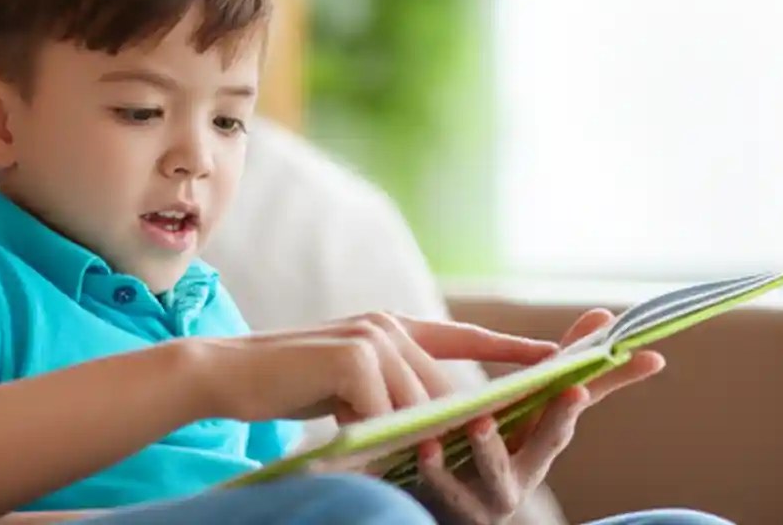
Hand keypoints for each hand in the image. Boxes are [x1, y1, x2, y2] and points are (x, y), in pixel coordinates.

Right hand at [189, 312, 557, 423]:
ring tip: (380, 453)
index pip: (464, 337)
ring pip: (416, 406)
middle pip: (443, 389)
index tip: (555, 355)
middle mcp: (387, 325)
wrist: (227, 371)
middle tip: (447, 456)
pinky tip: (350, 441)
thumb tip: (431, 421)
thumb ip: (389, 386)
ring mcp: (372, 339)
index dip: (511, 348)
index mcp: (391, 326)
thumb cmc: (287, 382)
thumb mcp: (348, 382)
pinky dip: (373, 436)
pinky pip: (385, 414)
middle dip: (449, 426)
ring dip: (403, 439)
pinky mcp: (353, 360)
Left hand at [415, 308, 665, 524]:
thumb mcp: (523, 411)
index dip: (608, 382)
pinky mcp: (451, 507)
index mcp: (543, 441)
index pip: (579, 405)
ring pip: (495, 469)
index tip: (633, 361)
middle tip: (574, 390)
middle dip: (561, 417)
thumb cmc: (490, 452)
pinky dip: (435, 469)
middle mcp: (525, 471)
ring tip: (480, 423)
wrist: (445, 510)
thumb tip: (602, 315)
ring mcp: (490, 493)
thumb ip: (553, 366)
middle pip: (548, 442)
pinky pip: (442, 488)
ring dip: (490, 446)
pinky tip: (426, 449)